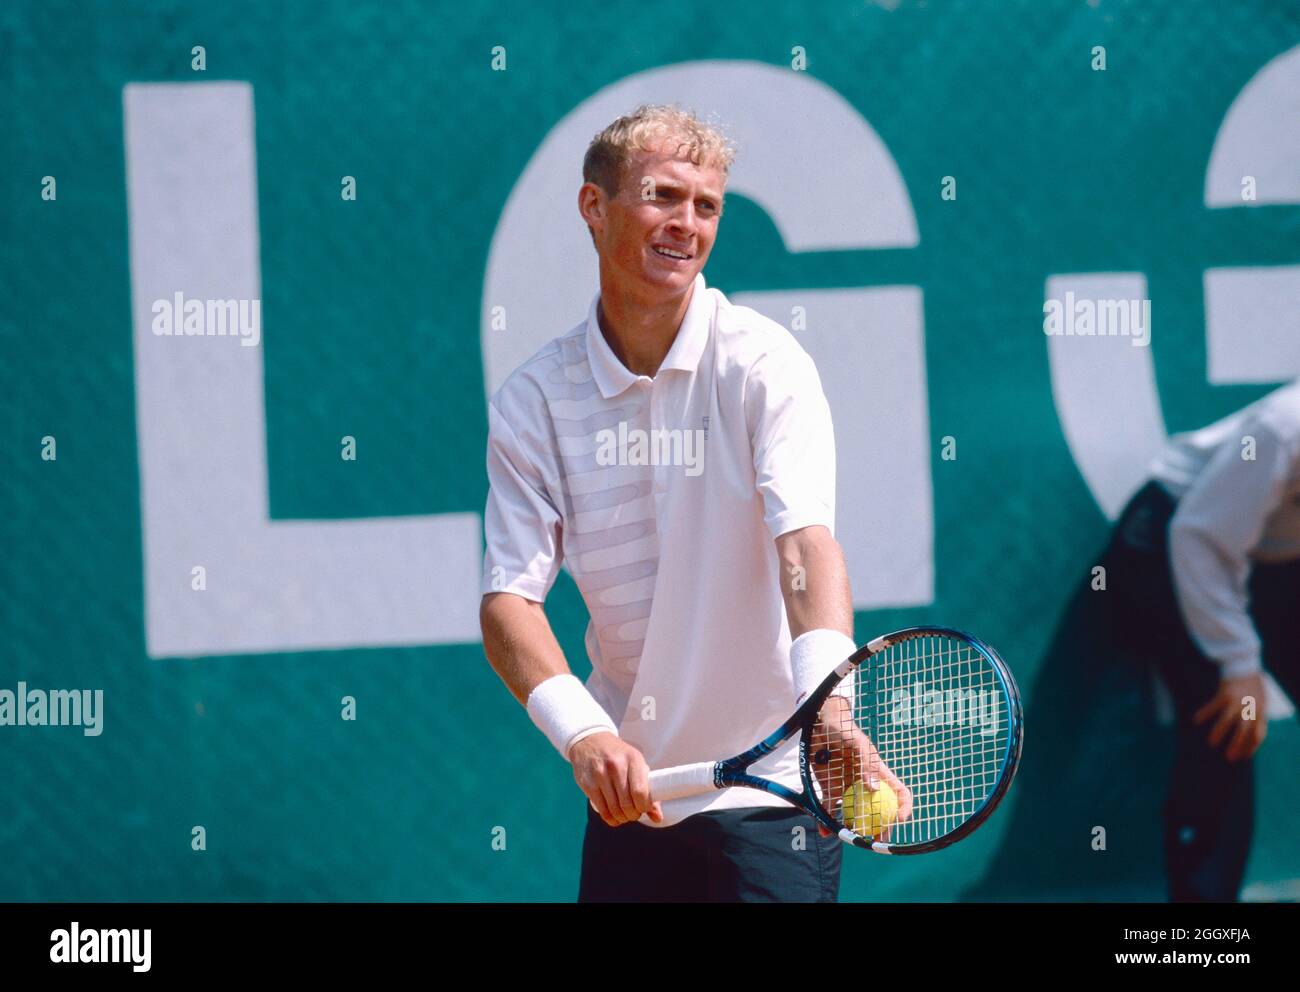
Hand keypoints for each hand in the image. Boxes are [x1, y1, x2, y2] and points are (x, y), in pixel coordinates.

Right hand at [569, 733, 663, 826]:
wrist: (590, 742)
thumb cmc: (617, 755)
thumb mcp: (635, 763)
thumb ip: (648, 789)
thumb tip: (658, 817)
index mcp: (633, 759)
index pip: (640, 792)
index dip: (644, 807)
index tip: (644, 808)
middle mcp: (616, 766)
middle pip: (627, 803)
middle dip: (633, 814)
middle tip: (634, 813)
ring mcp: (600, 775)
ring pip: (615, 809)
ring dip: (622, 818)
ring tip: (625, 814)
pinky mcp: (588, 784)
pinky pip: (602, 810)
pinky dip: (611, 818)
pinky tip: (614, 816)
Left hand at [809, 696, 912, 837]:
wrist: (819, 722)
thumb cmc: (844, 728)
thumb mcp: (858, 743)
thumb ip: (866, 763)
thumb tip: (874, 788)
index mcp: (877, 772)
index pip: (897, 791)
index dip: (902, 806)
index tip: (899, 819)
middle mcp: (864, 783)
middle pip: (877, 809)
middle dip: (879, 826)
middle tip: (876, 839)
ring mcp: (847, 787)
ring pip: (853, 813)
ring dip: (852, 827)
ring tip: (849, 838)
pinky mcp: (829, 788)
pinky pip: (830, 807)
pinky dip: (827, 820)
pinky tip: (825, 830)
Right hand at [1194, 672, 1267, 760]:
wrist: (1244, 665)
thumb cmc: (1252, 686)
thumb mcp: (1261, 701)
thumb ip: (1256, 716)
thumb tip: (1247, 735)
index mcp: (1261, 711)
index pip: (1258, 735)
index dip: (1251, 748)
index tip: (1243, 758)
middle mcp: (1250, 708)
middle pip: (1244, 731)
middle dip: (1236, 745)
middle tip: (1228, 757)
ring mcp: (1236, 701)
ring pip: (1227, 721)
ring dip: (1218, 733)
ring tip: (1211, 744)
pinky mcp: (1224, 694)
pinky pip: (1212, 707)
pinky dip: (1203, 714)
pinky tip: (1195, 721)